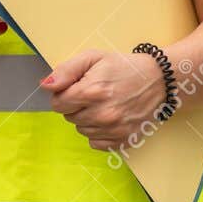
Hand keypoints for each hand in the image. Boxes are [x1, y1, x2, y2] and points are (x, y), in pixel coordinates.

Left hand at [40, 49, 167, 150]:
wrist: (157, 80)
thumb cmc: (123, 67)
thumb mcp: (92, 58)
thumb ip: (66, 71)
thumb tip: (45, 86)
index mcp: (92, 91)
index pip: (57, 103)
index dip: (64, 94)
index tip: (76, 87)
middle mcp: (103, 114)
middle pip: (69, 117)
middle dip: (75, 105)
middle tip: (93, 93)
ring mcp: (114, 129)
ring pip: (81, 130)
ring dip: (87, 118)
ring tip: (103, 104)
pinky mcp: (124, 140)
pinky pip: (96, 143)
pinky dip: (98, 132)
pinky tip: (109, 117)